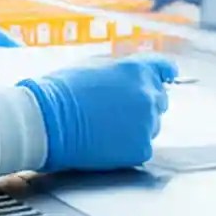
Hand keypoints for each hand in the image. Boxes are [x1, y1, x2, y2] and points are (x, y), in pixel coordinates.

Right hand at [19, 55, 177, 171]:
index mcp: (138, 70)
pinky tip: (106, 143)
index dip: (164, 74)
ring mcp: (147, 123)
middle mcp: (148, 94)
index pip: (165, 68)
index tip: (167, 78)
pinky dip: (128, 147)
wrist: (48, 121)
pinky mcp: (141, 149)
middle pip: (159, 100)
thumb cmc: (62, 91)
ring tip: (105, 128)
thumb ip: (121, 71)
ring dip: (136, 126)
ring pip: (151, 126)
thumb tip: (129, 77)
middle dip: (143, 103)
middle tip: (117, 111)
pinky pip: (142, 147)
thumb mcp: (94, 66)